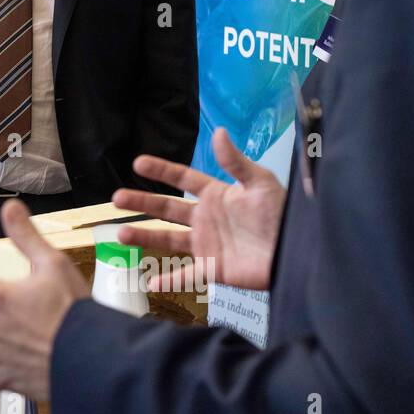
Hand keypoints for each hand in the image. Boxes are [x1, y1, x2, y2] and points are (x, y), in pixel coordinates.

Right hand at [112, 127, 285, 291]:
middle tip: (116, 198)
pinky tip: (150, 281)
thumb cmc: (282, 214)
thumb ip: (235, 162)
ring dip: (144, 235)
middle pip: (167, 207)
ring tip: (120, 233)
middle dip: (141, 202)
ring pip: (168, 238)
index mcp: (215, 195)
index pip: (182, 179)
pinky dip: (170, 279)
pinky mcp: (213, 268)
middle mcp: (205, 218)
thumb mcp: (260, 183)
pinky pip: (187, 274)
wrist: (297, 250)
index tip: (138, 162)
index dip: (161, 170)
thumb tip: (218, 132)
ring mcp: (206, 244)